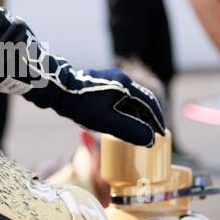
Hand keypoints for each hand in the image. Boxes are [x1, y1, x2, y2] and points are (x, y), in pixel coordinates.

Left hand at [26, 56, 164, 146]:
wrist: (57, 91)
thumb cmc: (82, 106)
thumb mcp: (107, 122)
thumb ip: (130, 130)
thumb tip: (150, 139)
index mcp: (126, 85)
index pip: (150, 103)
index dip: (157, 120)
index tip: (162, 134)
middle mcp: (121, 79)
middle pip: (140, 101)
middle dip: (147, 119)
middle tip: (152, 136)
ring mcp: (110, 80)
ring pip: (129, 100)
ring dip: (136, 116)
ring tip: (138, 132)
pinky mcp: (101, 84)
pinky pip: (119, 98)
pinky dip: (125, 111)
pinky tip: (121, 123)